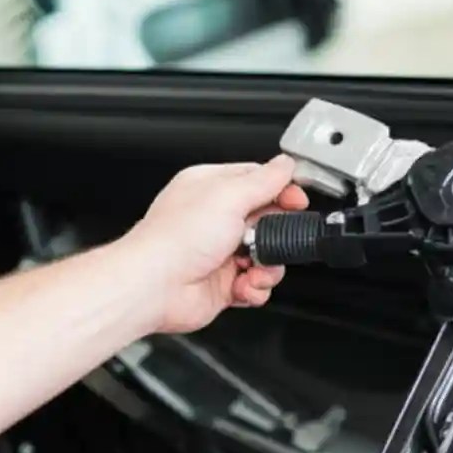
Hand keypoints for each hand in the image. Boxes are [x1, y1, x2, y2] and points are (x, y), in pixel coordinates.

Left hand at [117, 156, 308, 333]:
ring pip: (266, 255)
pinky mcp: (223, 283)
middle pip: (267, 220)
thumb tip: (286, 164)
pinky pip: (256, 283)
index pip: (258, 180)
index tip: (298, 201)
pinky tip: (244, 285)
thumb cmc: (176, 239)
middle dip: (277, 233)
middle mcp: (214, 218)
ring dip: (268, 266)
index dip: (283, 190)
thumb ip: (264, 180)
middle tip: (270, 239)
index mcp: (211, 188)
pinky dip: (255, 288)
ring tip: (253, 268)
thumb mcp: (229, 196)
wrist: (155, 287)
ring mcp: (219, 252)